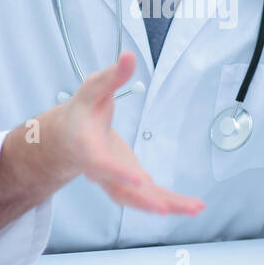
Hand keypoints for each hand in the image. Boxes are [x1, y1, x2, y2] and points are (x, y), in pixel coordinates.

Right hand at [59, 51, 205, 215]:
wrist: (68, 138)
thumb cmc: (82, 111)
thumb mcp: (93, 89)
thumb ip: (112, 76)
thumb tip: (129, 56)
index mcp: (87, 148)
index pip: (100, 163)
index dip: (117, 172)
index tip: (137, 179)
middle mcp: (101, 172)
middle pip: (122, 191)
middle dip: (145, 200)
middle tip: (166, 208)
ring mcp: (115, 182)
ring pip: (139, 200)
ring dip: (167, 205)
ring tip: (195, 208)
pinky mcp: (129, 184)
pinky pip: (150, 197)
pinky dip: (171, 203)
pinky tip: (193, 206)